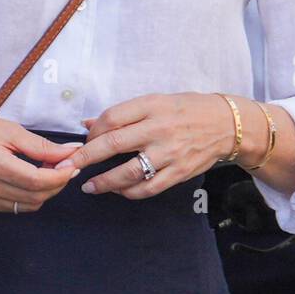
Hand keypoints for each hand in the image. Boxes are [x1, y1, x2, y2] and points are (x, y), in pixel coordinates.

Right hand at [0, 107, 80, 213]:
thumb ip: (40, 145)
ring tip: (51, 170)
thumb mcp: (8, 129)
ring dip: (46, 191)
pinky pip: (16, 206)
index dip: (61, 176)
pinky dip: (31, 196)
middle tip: (67, 165)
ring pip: (29, 205)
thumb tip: (70, 152)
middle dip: (58, 183)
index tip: (74, 164)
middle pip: (36, 197)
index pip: (38, 181)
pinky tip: (33, 179)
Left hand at [57, 93, 236, 198]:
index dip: (93, 131)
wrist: (226, 125)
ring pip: (128, 172)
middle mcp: (158, 128)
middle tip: (69, 166)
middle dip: (86, 157)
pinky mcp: (178, 173)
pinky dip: (129, 192)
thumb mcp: (156, 101)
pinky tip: (119, 191)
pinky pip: (148, 187)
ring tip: (89, 187)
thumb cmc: (187, 110)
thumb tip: (88, 124)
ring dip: (104, 182)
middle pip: (113, 144)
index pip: (111, 118)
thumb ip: (124, 114)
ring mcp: (169, 153)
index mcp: (151, 106)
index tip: (84, 140)